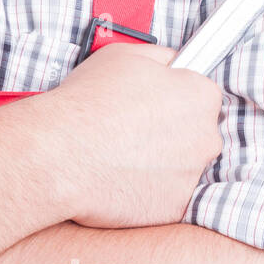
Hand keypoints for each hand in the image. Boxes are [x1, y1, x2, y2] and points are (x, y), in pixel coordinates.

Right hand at [37, 43, 223, 228]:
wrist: (58, 155)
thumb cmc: (86, 104)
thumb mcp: (122, 55)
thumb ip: (159, 58)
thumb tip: (170, 64)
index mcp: (199, 96)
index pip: (199, 94)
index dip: (170, 97)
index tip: (151, 103)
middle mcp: (205, 138)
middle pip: (194, 133)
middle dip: (168, 131)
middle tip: (129, 129)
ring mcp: (190, 177)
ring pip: (179, 166)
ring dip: (156, 161)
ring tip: (117, 154)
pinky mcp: (172, 208)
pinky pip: (163, 196)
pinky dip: (145, 190)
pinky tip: (117, 177)